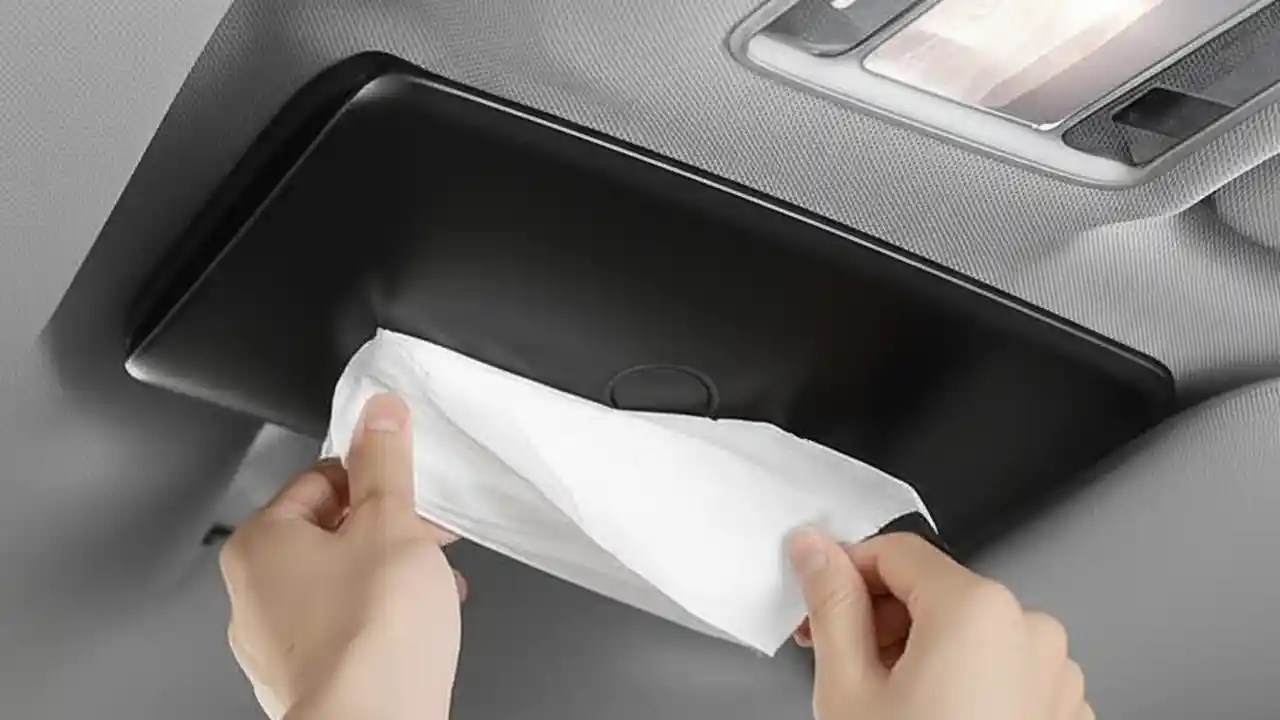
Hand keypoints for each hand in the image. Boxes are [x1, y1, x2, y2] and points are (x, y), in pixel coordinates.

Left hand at [220, 393, 463, 719]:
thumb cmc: (371, 633)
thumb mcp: (390, 520)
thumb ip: (384, 462)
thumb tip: (379, 415)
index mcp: (259, 543)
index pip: (316, 480)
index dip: (370, 476)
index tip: (404, 483)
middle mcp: (253, 595)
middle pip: (327, 534)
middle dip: (385, 530)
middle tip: (427, 534)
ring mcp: (276, 644)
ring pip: (339, 585)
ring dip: (388, 576)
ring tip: (431, 584)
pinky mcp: (306, 680)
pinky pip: (345, 631)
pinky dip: (380, 621)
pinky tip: (418, 625)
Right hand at [788, 529, 1092, 719]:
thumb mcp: (848, 686)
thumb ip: (832, 602)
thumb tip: (815, 552)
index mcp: (979, 610)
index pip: (896, 552)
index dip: (845, 571)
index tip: (818, 595)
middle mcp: (1030, 632)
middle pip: (935, 593)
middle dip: (879, 620)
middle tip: (835, 658)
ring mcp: (1056, 676)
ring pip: (969, 635)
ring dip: (919, 654)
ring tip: (884, 704)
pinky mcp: (1062, 712)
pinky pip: (1002, 672)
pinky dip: (962, 684)